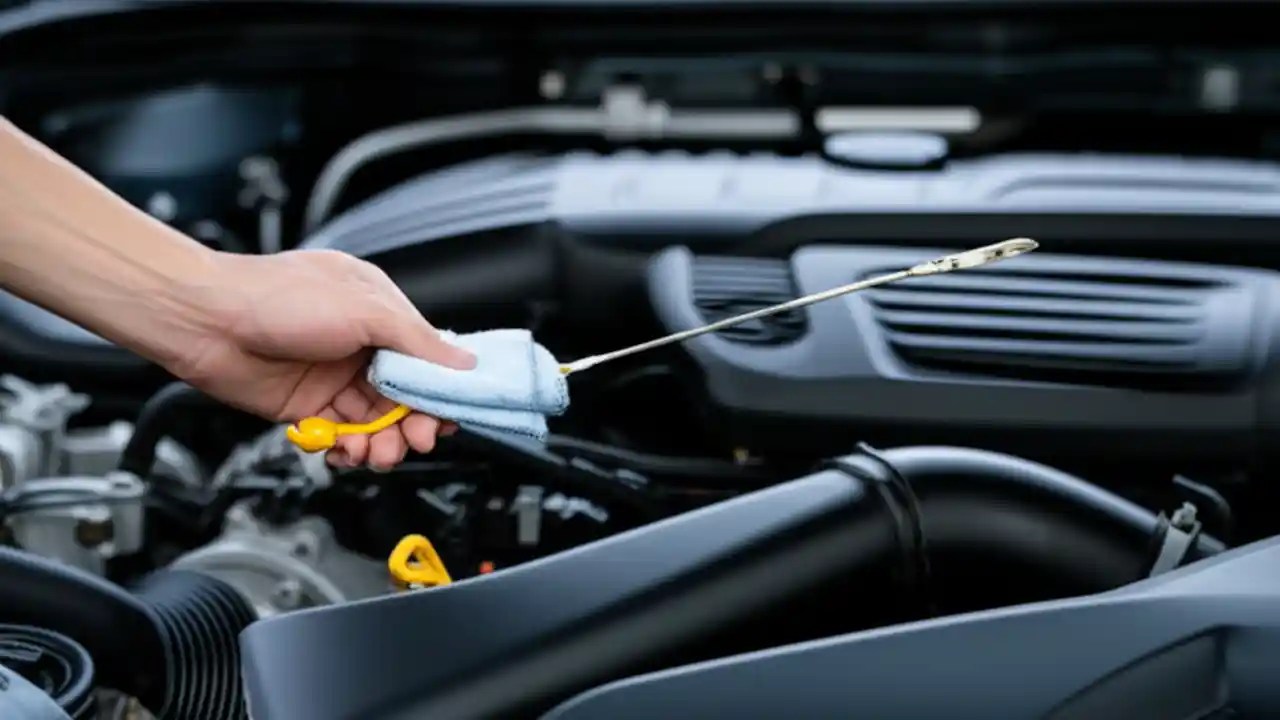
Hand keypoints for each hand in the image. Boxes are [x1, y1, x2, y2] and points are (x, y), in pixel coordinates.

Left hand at [168, 249, 475, 468]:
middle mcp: (360, 344)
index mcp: (380, 312)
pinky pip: (342, 437)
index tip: (446, 419)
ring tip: (376, 454)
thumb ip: (418, 341)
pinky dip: (348, 449)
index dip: (439, 393)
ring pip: (376, 422)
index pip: (426, 359)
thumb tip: (463, 362)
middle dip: (413, 424)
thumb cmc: (276, 298)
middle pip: (405, 397)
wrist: (205, 322)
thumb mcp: (365, 310)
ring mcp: (333, 376)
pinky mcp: (307, 406)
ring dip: (382, 443)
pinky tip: (345, 452)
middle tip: (414, 442)